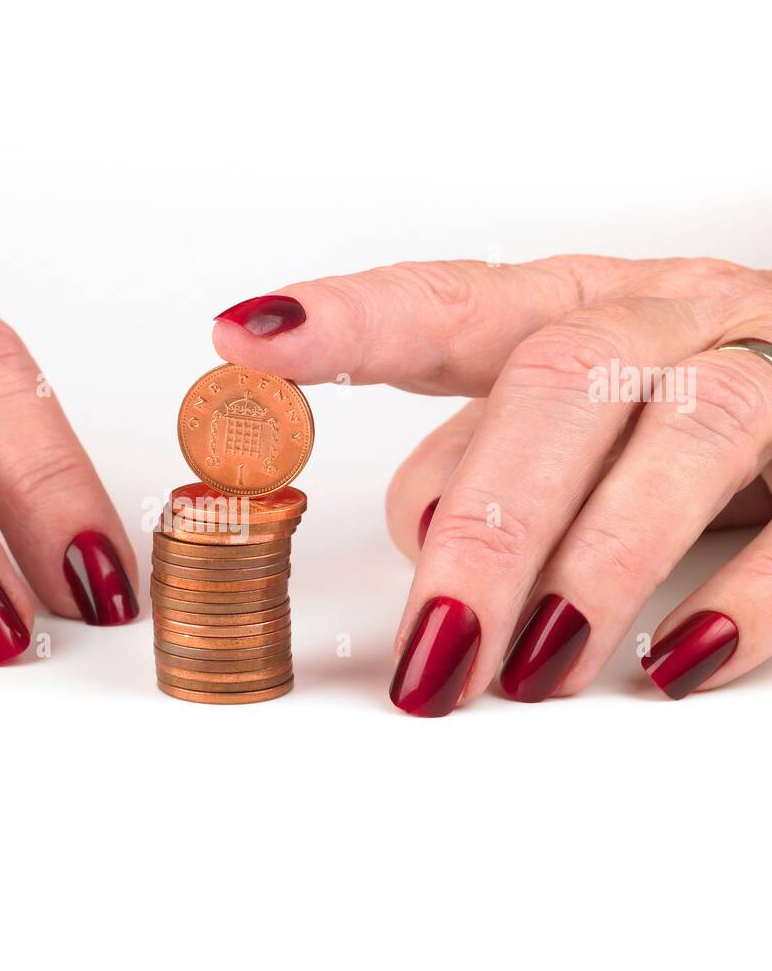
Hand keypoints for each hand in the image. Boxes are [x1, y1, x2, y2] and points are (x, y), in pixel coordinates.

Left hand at [212, 257, 771, 713]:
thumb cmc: (682, 410)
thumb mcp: (575, 421)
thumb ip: (485, 457)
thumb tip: (424, 531)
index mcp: (578, 306)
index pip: (449, 301)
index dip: (352, 320)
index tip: (248, 339)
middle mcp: (669, 318)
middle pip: (561, 384)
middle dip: (488, 527)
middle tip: (435, 649)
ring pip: (682, 434)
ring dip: (598, 563)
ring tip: (534, 669)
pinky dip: (742, 597)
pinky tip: (676, 658)